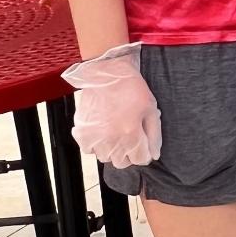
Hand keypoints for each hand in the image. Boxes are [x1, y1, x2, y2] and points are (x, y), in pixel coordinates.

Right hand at [62, 42, 161, 168]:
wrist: (106, 74)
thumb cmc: (131, 89)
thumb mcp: (151, 109)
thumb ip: (154, 135)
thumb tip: (154, 155)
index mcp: (130, 134)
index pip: (140, 159)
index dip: (145, 152)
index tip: (144, 143)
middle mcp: (110, 140)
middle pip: (122, 162)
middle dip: (130, 153)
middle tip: (130, 137)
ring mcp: (94, 137)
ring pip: (105, 158)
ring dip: (113, 150)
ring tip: (116, 132)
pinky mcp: (81, 133)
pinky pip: (89, 149)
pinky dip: (96, 144)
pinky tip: (103, 131)